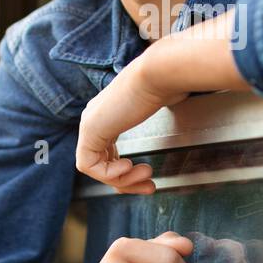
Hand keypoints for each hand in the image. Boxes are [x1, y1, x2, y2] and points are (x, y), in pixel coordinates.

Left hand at [76, 56, 186, 193]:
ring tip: (145, 173)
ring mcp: (90, 123)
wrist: (160, 75)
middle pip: (101, 164)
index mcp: (109, 114)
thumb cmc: (165, 84)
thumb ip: (152, 119)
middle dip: (126, 182)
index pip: (107, 154)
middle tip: (150, 187)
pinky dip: (109, 173)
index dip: (125, 172)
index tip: (149, 177)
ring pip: (94, 168)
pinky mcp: (89, 130)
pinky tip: (128, 165)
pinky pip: (88, 165)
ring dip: (122, 179)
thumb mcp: (158, 106)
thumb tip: (174, 109)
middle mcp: (96, 119)